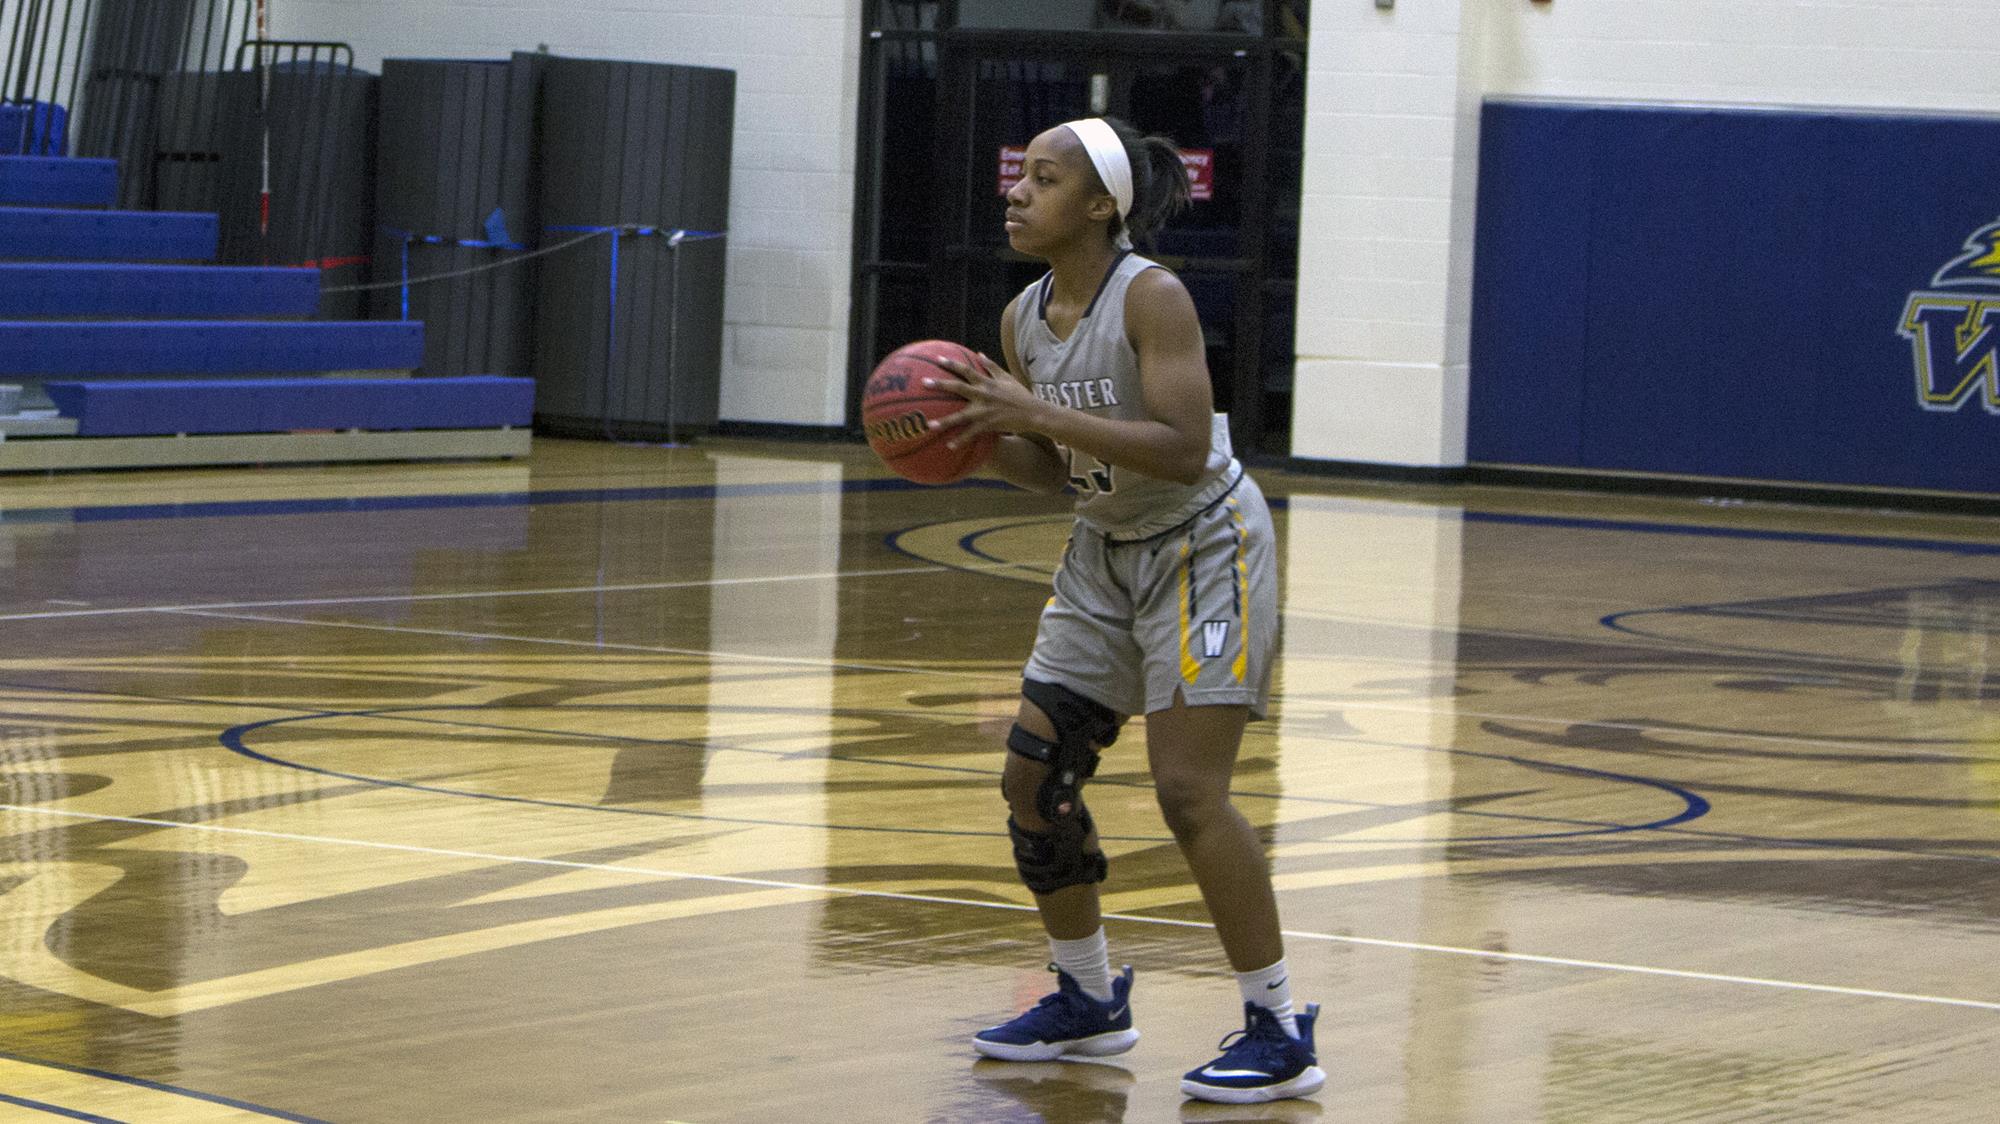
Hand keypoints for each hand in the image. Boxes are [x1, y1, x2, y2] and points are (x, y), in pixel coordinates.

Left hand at [923, 352, 1048, 448]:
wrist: (1033, 412)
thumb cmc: (1019, 394)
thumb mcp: (1006, 377)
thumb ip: (991, 366)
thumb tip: (979, 354)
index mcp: (986, 383)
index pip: (966, 370)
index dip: (952, 363)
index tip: (937, 359)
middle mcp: (983, 395)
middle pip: (958, 387)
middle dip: (940, 384)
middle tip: (924, 382)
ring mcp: (984, 411)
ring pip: (961, 416)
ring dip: (945, 421)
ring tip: (929, 425)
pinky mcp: (988, 425)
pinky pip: (972, 433)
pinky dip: (961, 440)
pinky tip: (949, 446)